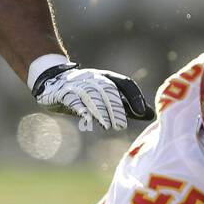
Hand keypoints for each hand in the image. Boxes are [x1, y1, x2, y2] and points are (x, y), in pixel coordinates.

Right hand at [32, 64, 153, 130]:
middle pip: (109, 90)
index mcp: (108, 77)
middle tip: (122, 125)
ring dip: (100, 110)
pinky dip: (80, 108)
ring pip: (92, 95)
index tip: (142, 113)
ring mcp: (78, 84)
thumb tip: (151, 115)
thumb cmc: (86, 91)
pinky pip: (72, 99)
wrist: (52, 79)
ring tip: (108, 126)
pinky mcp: (62, 92)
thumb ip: (127, 106)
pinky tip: (87, 120)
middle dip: (116, 108)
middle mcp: (94, 78)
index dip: (135, 97)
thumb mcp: (107, 95)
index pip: (125, 83)